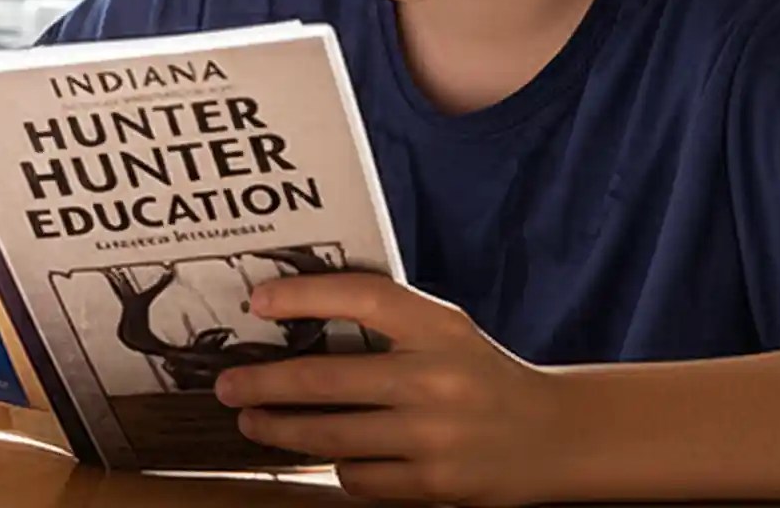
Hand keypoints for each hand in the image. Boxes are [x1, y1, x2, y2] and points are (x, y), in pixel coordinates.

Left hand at [214, 273, 567, 505]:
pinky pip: (358, 477)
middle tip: (229, 386)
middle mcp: (436, 378)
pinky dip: (335, 465)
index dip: (304, 294)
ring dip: (280, 429)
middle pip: (326, 377)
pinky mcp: (434, 484)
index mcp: (440, 327)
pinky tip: (325, 454)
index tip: (258, 301)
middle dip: (264, 384)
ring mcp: (434, 436)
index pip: (362, 297)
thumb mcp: (446, 331)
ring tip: (253, 422)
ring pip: (330, 435)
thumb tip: (300, 316)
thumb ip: (390, 321)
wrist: (550, 435)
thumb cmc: (482, 374)